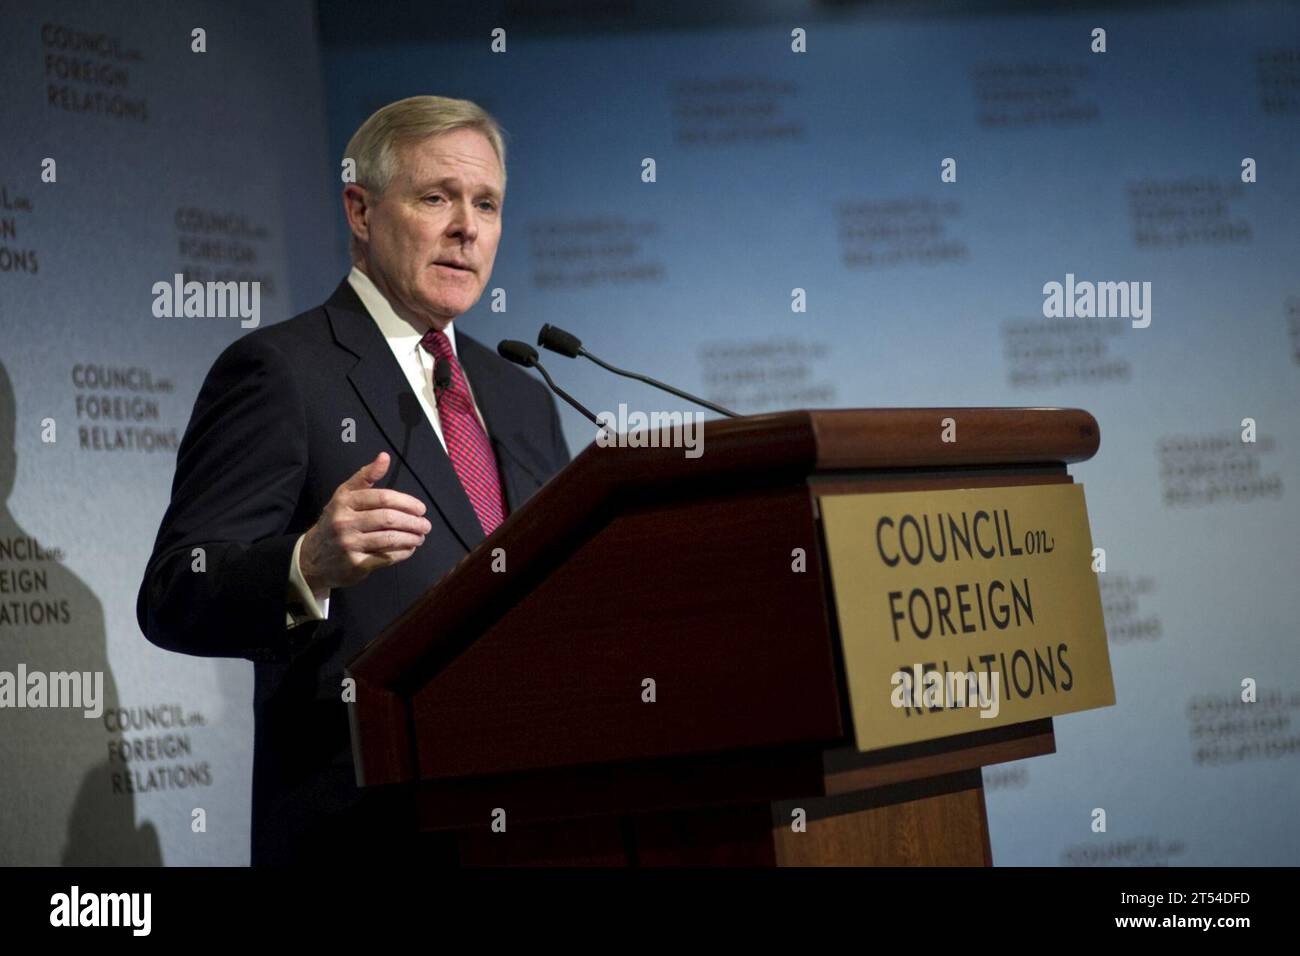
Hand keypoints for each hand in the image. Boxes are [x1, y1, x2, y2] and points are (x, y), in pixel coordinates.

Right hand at [299, 452, 431, 590]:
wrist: (311, 558)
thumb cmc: (335, 522)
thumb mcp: (344, 496)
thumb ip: (365, 477)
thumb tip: (385, 456)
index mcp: (343, 501)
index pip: (382, 497)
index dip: (406, 502)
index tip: (421, 508)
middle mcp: (344, 521)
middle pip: (388, 518)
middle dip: (413, 521)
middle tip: (425, 524)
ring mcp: (348, 544)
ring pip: (389, 538)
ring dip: (411, 537)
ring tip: (421, 536)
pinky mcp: (355, 564)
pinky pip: (386, 557)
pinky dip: (403, 553)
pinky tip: (409, 549)